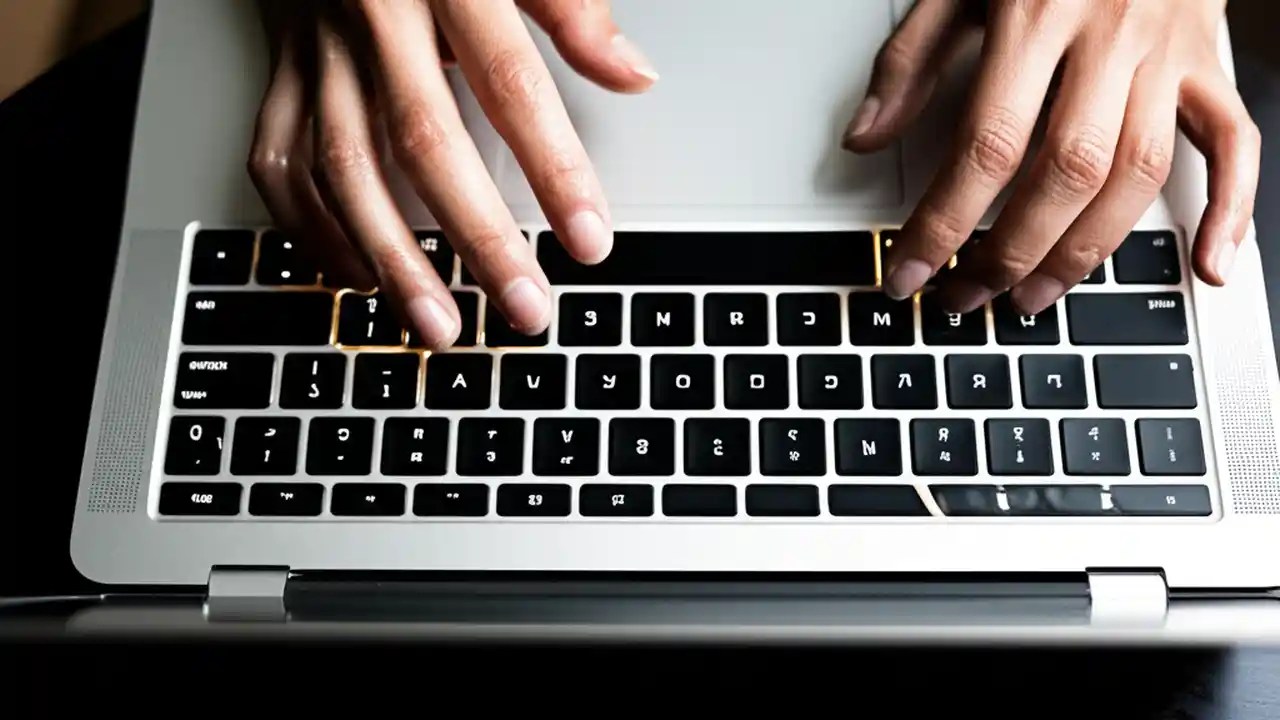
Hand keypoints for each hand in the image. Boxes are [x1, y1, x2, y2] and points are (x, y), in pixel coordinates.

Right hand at [247, 0, 657, 348]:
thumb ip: (571, 6)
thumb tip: (634, 73)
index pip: (509, 85)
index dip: (553, 168)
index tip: (588, 238)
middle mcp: (372, 16)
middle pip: (423, 141)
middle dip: (477, 236)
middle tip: (524, 306)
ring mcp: (317, 47)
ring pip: (342, 165)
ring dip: (392, 256)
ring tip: (439, 324)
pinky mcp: (280, 68)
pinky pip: (280, 158)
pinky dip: (313, 227)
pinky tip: (358, 277)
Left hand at [843, 0, 1260, 314]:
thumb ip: (909, 60)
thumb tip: (865, 138)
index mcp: (1035, 12)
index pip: (986, 144)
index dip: (944, 222)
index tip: (911, 270)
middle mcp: (1109, 34)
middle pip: (1066, 171)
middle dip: (1010, 251)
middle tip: (967, 295)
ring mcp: (1165, 51)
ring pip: (1137, 173)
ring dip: (1084, 251)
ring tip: (1032, 298)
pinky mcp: (1204, 62)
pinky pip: (1232, 140)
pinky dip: (1230, 207)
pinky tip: (1206, 263)